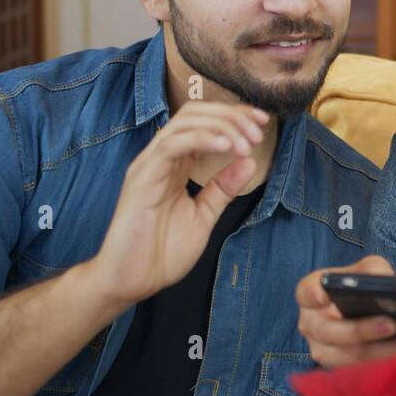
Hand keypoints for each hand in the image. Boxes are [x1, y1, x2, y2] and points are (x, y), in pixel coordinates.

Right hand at [89, 101, 269, 306]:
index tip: (263, 122)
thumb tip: (249, 162)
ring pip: (184, 123)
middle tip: (259, 129)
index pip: (203, 123)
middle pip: (194, 113)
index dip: (234, 116)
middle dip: (231, 115)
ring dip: (222, 126)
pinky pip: (171, 146)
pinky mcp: (142, 178)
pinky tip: (226, 146)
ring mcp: (149, 165)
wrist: (133, 281)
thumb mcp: (204, 215)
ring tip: (246, 142)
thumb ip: (223, 188)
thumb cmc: (162, 252)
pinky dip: (202, 139)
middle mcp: (160, 158)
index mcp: (175, 164)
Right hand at [296, 255, 395, 367]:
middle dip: (362, 331)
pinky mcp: (346, 372)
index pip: (306, 293)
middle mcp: (313, 326)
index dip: (313, 295)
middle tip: (391, 325)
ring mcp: (327, 353)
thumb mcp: (370, 269)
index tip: (325, 295)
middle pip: (332, 333)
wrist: (370, 311)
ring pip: (353, 358)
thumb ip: (374, 270)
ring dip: (390, 352)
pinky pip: (371, 371)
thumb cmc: (363, 286)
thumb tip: (387, 283)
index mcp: (312, 296)